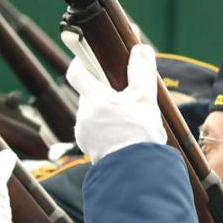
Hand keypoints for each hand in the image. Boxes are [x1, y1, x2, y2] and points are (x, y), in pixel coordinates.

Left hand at [66, 44, 164, 162]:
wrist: (136, 172)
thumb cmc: (141, 135)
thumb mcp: (146, 99)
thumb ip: (142, 70)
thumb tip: (140, 49)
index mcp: (95, 100)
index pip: (76, 73)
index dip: (80, 62)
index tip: (90, 59)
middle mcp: (84, 116)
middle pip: (88, 93)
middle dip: (103, 92)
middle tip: (123, 96)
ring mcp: (83, 133)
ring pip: (91, 112)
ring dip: (105, 111)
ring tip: (126, 118)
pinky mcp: (87, 148)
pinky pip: (92, 130)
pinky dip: (104, 127)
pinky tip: (121, 133)